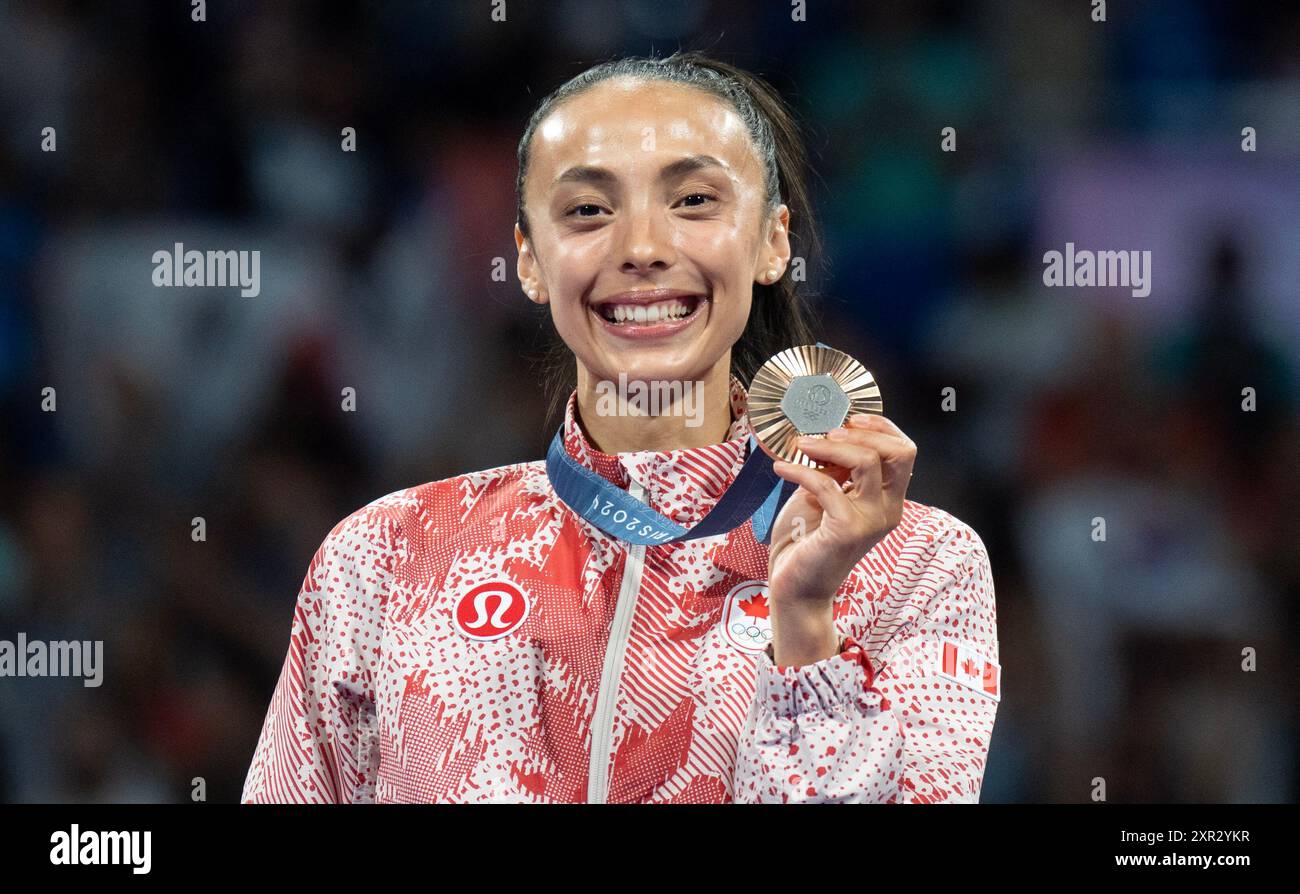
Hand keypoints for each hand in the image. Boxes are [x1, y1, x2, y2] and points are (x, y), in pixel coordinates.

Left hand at [766, 413, 916, 611]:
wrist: (797, 587)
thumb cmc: (808, 541)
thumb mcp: (825, 496)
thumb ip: (835, 470)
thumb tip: (828, 436)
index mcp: (888, 500)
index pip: (905, 452)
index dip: (881, 427)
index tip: (850, 419)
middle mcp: (888, 509)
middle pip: (900, 452)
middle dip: (865, 432)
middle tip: (829, 430)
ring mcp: (871, 520)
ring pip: (867, 461)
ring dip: (830, 445)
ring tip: (801, 444)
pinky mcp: (847, 529)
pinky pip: (827, 484)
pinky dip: (800, 471)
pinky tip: (780, 469)